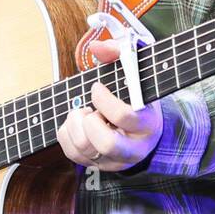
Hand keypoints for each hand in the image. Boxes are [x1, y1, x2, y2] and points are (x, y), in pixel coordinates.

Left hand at [56, 38, 161, 170]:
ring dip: (75, 125)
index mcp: (148, 124)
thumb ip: (119, 54)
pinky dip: (66, 134)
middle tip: (89, 109)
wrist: (146, 128)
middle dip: (89, 120)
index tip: (96, 87)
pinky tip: (77, 123)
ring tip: (84, 113)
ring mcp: (116, 161)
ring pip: (85, 149)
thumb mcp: (136, 73)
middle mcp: (135, 148)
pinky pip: (73, 154)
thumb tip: (97, 47)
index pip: (124, 116)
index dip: (103, 100)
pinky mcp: (99, 166)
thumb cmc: (138, 96)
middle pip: (106, 143)